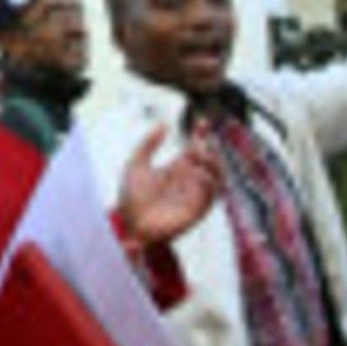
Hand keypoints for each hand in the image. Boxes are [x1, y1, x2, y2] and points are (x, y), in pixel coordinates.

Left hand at [116, 124, 219, 248]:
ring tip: (199, 156)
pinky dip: (210, 182)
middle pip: (211, 160)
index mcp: (176, 168)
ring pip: (217, 176)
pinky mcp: (197, 211)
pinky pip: (212, 196)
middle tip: (197, 144)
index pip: (196, 148)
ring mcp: (194, 195)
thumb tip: (164, 124)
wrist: (129, 224)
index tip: (201, 121)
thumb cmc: (130, 198)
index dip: (202, 134)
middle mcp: (189, 180)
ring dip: (213, 163)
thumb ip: (148, 143)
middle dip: (210, 148)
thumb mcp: (136, 165)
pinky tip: (198, 173)